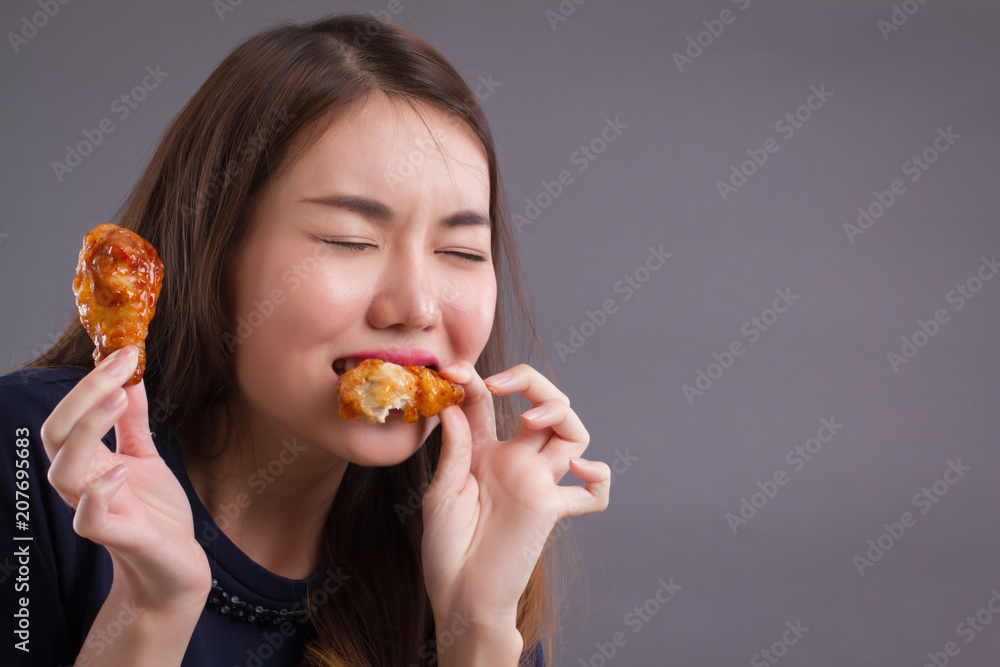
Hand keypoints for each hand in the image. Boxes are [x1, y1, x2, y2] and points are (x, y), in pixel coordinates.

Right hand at [40, 346, 210, 610]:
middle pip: (57, 437)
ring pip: (65, 474)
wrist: (175, 564)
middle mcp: (84, 485)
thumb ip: (132, 420)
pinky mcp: (120, 538)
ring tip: (117, 401)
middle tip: (118, 367)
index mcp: (88, 462)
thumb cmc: (154, 510)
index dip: (89, 384)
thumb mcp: (145, 455)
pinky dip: (98, 497)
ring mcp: (98, 512)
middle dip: (82, 398)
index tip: (123, 352)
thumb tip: (128, 375)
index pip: (68, 418)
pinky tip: (119, 472)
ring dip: (87, 433)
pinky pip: (90, 521)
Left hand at [420, 362, 609, 627]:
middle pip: (544, 404)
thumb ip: (454, 450)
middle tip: (499, 383)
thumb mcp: (440, 493)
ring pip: (572, 433)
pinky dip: (598, 480)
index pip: (488, 402)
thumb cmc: (446, 549)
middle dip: (530, 381)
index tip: (451, 372)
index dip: (473, 380)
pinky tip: (581, 472)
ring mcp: (537, 482)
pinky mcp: (551, 508)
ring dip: (560, 412)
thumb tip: (453, 405)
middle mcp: (516, 460)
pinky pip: (593, 494)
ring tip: (532, 419)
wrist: (461, 597)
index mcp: (484, 452)